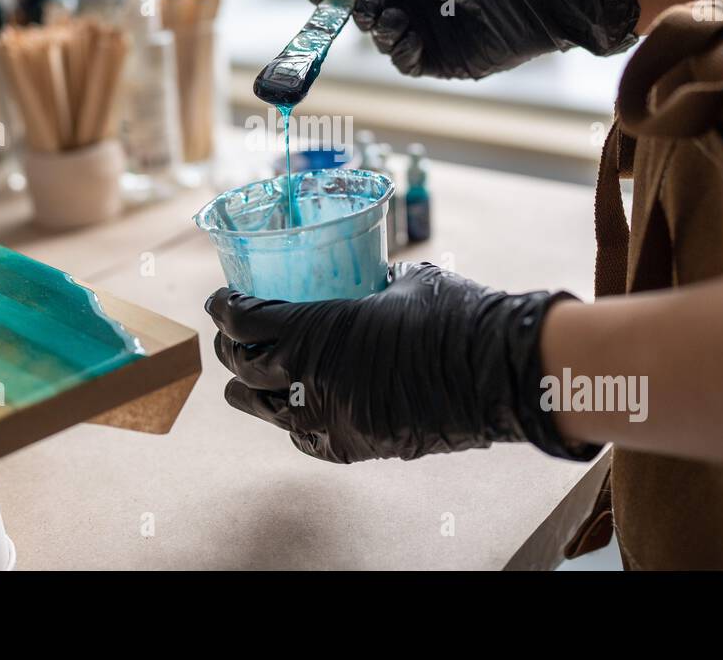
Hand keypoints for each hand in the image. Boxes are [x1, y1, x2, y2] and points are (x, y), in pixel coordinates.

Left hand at [207, 262, 593, 462]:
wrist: (502, 374)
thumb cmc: (457, 314)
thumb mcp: (402, 283)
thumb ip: (367, 282)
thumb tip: (360, 275)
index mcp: (318, 329)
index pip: (246, 321)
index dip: (224, 307)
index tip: (221, 298)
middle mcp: (311, 380)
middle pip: (242, 368)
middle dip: (228, 348)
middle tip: (229, 333)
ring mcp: (330, 420)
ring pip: (263, 410)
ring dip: (250, 389)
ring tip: (248, 375)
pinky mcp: (354, 447)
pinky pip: (302, 438)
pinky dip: (292, 421)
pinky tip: (295, 407)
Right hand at [306, 0, 638, 78]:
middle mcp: (414, 4)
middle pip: (364, 15)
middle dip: (355, 9)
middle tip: (362, 3)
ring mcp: (426, 34)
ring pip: (380, 41)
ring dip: (378, 29)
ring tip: (393, 15)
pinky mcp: (441, 62)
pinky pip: (404, 62)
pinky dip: (399, 50)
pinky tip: (409, 34)